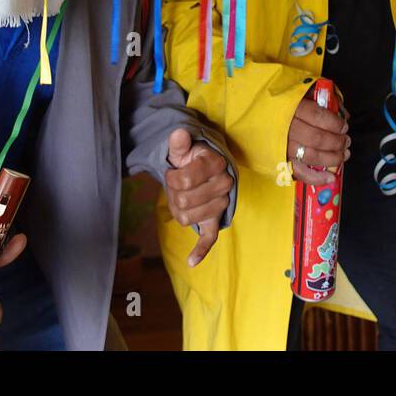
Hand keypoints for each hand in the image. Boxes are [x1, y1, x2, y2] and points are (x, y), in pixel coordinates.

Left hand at [165, 129, 232, 267]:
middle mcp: (223, 184)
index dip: (172, 179)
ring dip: (176, 209)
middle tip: (175, 186)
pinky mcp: (215, 221)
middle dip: (172, 194)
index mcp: (215, 163)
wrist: (205, 170)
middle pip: (184, 201)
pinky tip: (191, 261)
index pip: (186, 180)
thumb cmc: (192, 158)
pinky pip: (210, 238)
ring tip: (180, 197)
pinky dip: (200, 251)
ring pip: (187, 217)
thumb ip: (179, 142)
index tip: (171, 174)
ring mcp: (221, 204)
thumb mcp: (184, 148)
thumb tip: (179, 134)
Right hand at [286, 92, 350, 185]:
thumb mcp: (302, 90)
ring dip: (331, 158)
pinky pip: (297, 172)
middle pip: (316, 138)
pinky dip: (315, 178)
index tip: (344, 126)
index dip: (335, 124)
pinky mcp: (278, 160)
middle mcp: (285, 127)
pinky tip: (329, 178)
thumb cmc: (280, 100)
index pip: (318, 116)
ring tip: (343, 155)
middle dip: (336, 142)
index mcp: (290, 107)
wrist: (252, 112)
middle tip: (346, 141)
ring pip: (310, 156)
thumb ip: (324, 98)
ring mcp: (281, 146)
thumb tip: (343, 114)